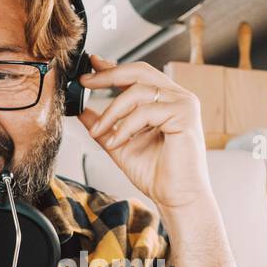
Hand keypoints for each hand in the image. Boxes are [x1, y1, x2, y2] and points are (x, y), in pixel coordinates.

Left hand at [78, 54, 213, 212]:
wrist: (177, 198)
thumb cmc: (157, 174)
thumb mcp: (119, 143)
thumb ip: (104, 124)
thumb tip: (81, 109)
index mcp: (165, 100)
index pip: (137, 74)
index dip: (112, 67)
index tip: (89, 67)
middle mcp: (177, 97)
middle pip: (138, 71)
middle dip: (108, 75)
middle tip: (86, 82)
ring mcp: (184, 104)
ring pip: (138, 91)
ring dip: (112, 111)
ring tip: (98, 132)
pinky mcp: (185, 115)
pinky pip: (146, 111)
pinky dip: (126, 126)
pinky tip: (117, 141)